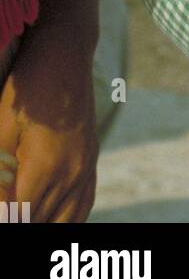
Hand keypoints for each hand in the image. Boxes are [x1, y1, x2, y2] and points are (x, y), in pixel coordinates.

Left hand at [0, 37, 97, 222]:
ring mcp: (85, 167)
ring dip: (43, 225)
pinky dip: (68, 220)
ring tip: (25, 217)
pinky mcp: (91, 159)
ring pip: (66, 221)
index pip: (20, 217)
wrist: (66, 53)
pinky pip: (83, 204)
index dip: (7, 219)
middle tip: (9, 211)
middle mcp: (72, 172)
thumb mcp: (2, 126)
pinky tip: (52, 221)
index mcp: (47, 166)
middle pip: (41, 222)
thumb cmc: (29, 85)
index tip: (1, 213)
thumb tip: (2, 208)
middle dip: (21, 221)